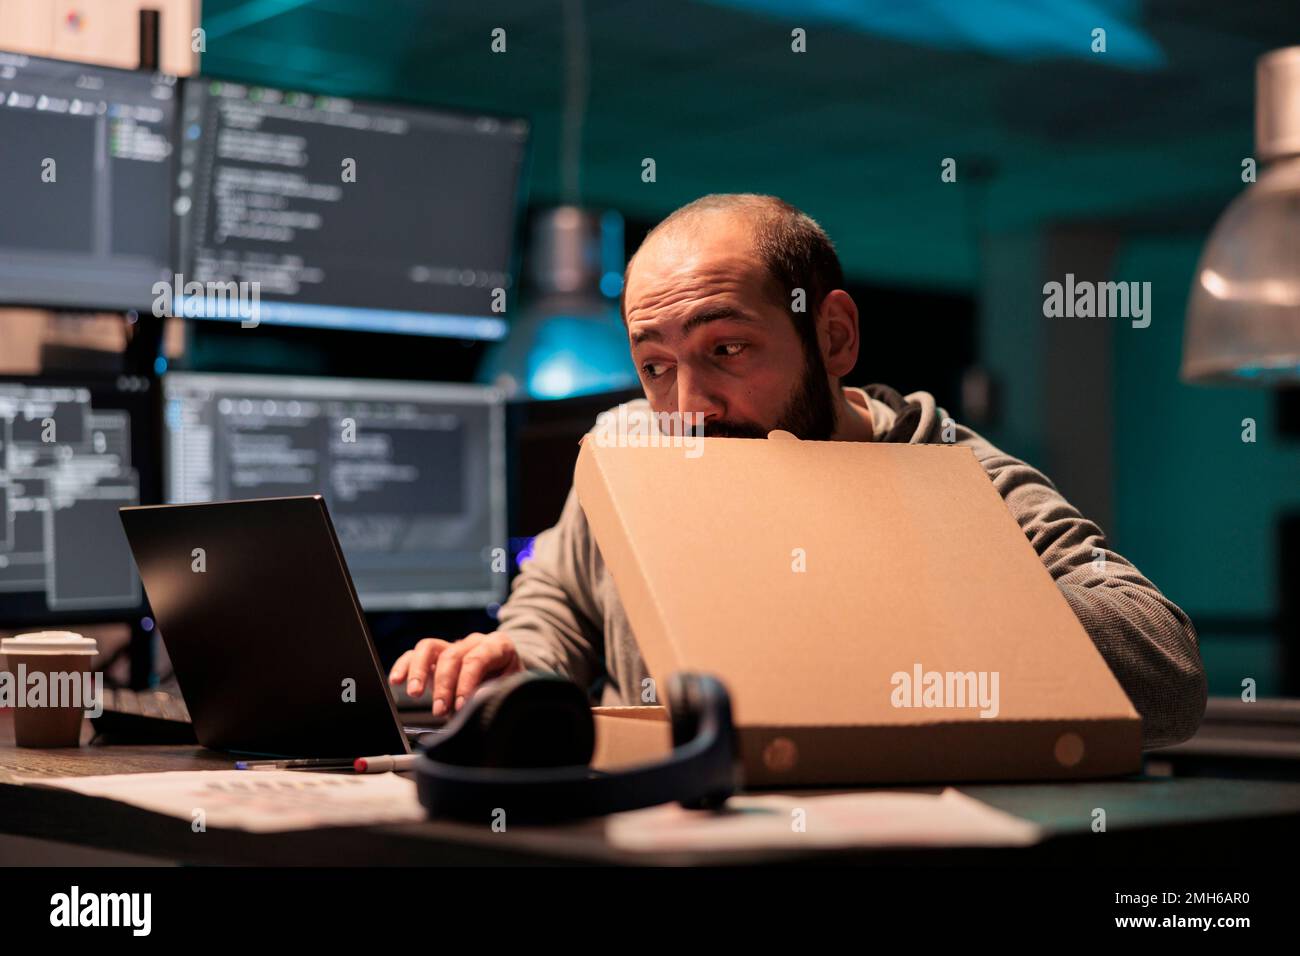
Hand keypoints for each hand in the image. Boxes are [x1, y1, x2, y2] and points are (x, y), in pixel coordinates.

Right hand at [388, 633, 523, 716]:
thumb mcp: (511, 689)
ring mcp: (452, 646)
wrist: (507, 676)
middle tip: (440, 710)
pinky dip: (404, 666)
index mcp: (497, 645)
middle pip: (451, 656)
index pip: (476, 659)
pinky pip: (414, 655)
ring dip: (419, 672)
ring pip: (428, 647)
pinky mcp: (435, 656)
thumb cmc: (509, 684)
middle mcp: (472, 642)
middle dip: (444, 685)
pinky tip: (396, 681)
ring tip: (414, 694)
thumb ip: (496, 694)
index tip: (461, 706)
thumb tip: (476, 706)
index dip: (466, 683)